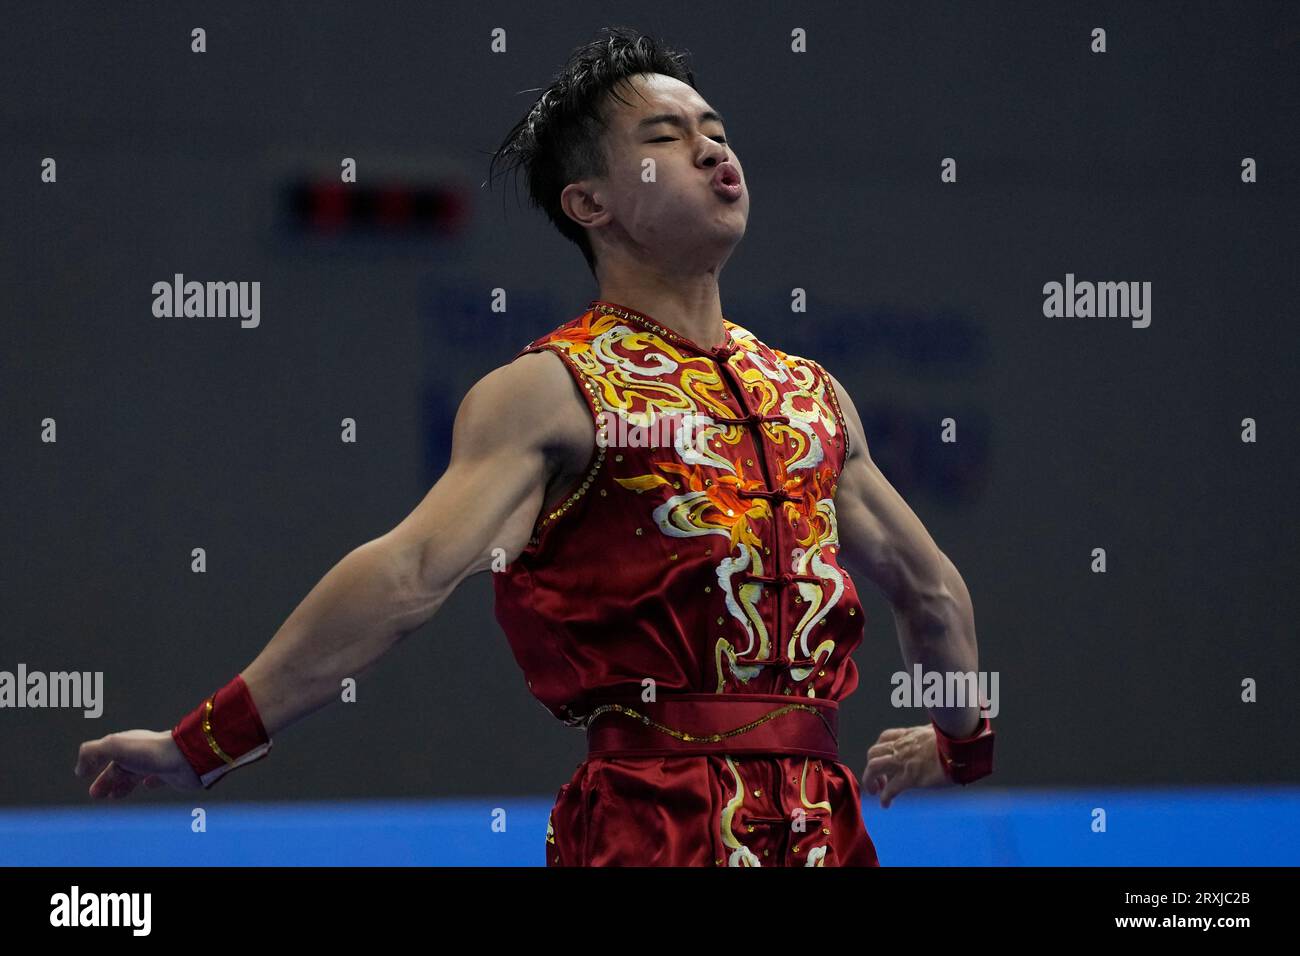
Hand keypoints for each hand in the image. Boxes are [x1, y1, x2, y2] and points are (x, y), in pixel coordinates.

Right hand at [75, 729, 201, 798]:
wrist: (184, 758)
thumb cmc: (148, 751)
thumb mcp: (113, 747)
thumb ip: (91, 753)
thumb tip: (79, 769)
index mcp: (129, 743)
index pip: (108, 756)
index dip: (96, 770)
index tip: (87, 783)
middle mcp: (143, 751)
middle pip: (121, 767)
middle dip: (107, 780)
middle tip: (97, 795)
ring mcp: (158, 762)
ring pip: (136, 773)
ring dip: (124, 784)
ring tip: (114, 796)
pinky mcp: (171, 773)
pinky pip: (159, 777)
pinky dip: (150, 781)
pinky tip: (148, 785)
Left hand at [860, 724, 949, 807]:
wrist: (960, 746)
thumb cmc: (957, 737)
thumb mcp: (942, 729)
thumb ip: (937, 732)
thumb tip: (945, 732)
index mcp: (910, 735)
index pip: (886, 737)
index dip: (881, 749)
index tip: (885, 759)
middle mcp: (902, 746)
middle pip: (874, 752)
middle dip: (871, 766)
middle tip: (879, 779)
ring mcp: (903, 761)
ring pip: (874, 767)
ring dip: (870, 780)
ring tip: (875, 791)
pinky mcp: (910, 777)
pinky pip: (890, 789)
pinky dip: (884, 797)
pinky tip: (885, 804)